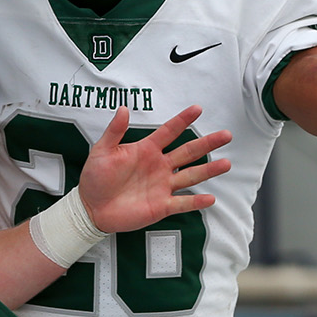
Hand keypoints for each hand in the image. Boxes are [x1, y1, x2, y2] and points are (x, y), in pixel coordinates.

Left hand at [76, 105, 231, 234]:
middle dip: (207, 143)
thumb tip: (124, 108)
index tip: (198, 109)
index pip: (169, 132)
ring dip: (208, 170)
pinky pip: (182, 203)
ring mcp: (162, 186)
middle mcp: (159, 166)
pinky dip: (196, 201)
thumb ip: (114, 131)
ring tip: (226, 163)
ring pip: (190, 175)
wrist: (91, 207)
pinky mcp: (161, 206)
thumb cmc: (95, 178)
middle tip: (226, 135)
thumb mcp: (102, 150)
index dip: (182, 120)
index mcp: (146, 150)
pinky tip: (210, 198)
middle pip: (188, 152)